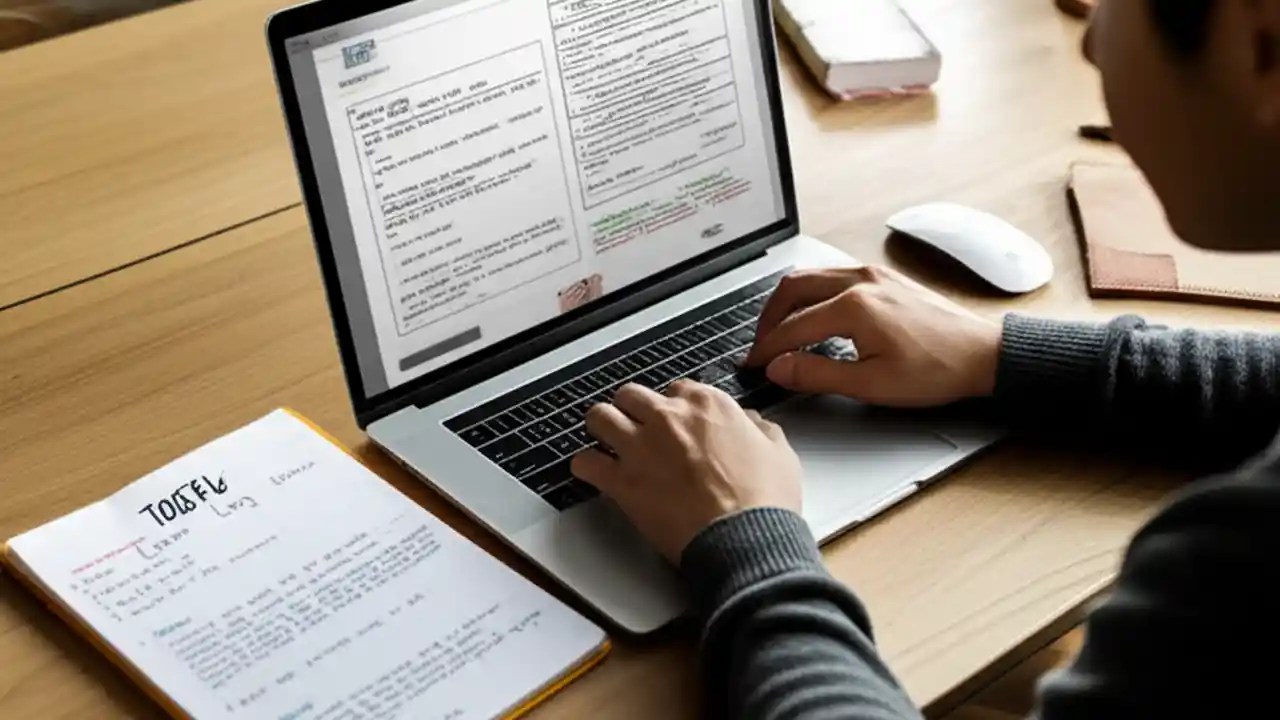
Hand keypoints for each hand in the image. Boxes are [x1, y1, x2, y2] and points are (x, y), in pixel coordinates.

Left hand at [570, 380, 801, 563]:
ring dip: (603, 429)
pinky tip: (594, 473)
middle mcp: (669, 418)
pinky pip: (585, 463)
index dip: (675, 407)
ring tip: (608, 443)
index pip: (677, 389)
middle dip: (633, 410)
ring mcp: (641, 447)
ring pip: (599, 417)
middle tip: (637, 429)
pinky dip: (586, 467)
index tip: (675, 422)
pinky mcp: (623, 482)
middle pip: (631, 395)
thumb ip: (760, 429)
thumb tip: (752, 423)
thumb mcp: (780, 452)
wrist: (747, 539)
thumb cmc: (765, 501)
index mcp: (708, 405)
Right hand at [745, 265, 1000, 406]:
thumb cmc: (937, 369)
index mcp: (853, 306)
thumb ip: (817, 374)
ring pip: (811, 276)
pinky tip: (814, 315)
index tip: (754, 364)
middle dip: (769, 318)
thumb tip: (779, 369)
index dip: (767, 349)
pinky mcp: (885, 278)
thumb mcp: (871, 384)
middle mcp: (860, 281)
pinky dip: (812, 293)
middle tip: (761, 344)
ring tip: (780, 329)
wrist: (983, 354)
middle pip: (792, 288)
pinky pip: (833, 276)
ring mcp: (873, 274)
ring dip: (789, 302)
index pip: (792, 327)